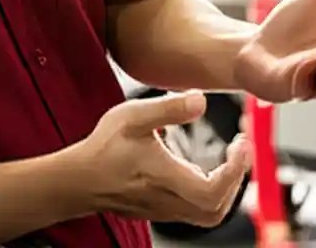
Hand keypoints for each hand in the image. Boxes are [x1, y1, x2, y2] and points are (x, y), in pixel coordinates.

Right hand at [77, 91, 250, 226]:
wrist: (77, 180)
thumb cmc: (103, 148)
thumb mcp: (133, 117)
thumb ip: (168, 108)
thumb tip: (201, 101)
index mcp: (164, 178)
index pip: (213, 191)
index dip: (235, 171)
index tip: (239, 143)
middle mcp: (167, 201)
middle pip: (216, 210)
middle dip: (236, 180)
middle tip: (238, 150)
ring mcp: (164, 210)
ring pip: (208, 215)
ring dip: (225, 189)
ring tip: (227, 160)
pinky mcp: (160, 211)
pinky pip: (194, 211)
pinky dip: (210, 193)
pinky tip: (201, 168)